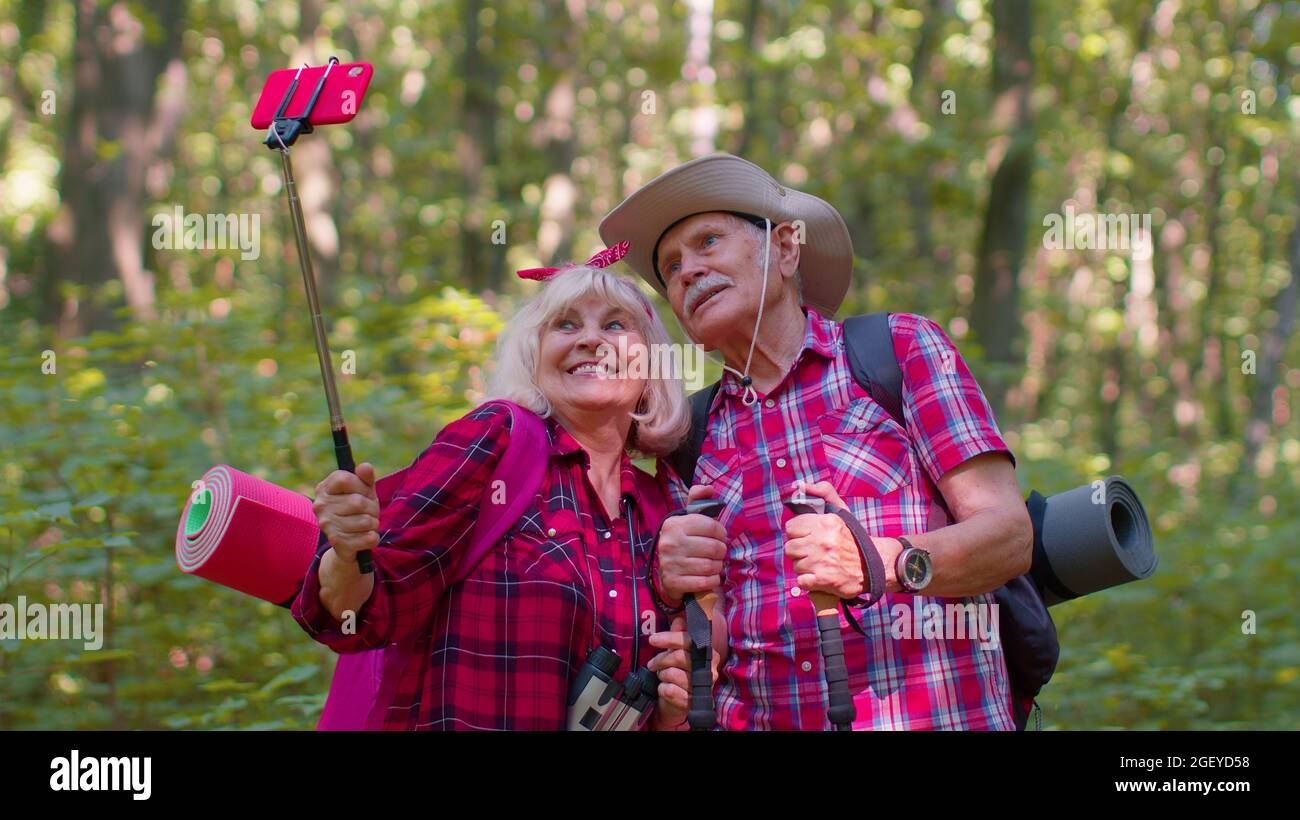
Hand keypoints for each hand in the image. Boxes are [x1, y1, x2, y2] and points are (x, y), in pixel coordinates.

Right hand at [313, 462, 380, 564]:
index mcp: (324, 488)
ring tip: (366, 525)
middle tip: (369, 512)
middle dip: (372, 508)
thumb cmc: (357, 510)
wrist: (348, 542)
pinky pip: (368, 538)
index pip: (344, 479)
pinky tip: (364, 537)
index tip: (363, 492)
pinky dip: (373, 538)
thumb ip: (365, 478)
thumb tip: (366, 467)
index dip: (361, 486)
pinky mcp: (337, 542)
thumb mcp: (363, 491)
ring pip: (365, 521)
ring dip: (373, 523)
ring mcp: (326, 525)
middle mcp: (320, 506)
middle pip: (358, 502)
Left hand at [647, 614, 724, 729]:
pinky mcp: (690, 702)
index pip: (689, 641)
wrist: (679, 702)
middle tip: (653, 663)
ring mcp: (701, 688)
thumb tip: (679, 620)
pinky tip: (666, 688)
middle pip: (679, 657)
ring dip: (662, 675)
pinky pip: (668, 690)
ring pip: (672, 674)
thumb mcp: (678, 653)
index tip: (653, 639)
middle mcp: (709, 671)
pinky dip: (662, 688)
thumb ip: (679, 636)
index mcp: (709, 655)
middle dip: (661, 659)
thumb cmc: (680, 674)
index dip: (669, 638)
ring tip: (663, 676)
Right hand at [656, 484, 727, 603]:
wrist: (668, 574)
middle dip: (721, 552)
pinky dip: (712, 581)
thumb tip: (709, 488)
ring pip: (711, 566)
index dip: (721, 533)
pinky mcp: (673, 582)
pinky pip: (705, 582)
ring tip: (713, 564)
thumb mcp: (689, 519)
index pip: (711, 526)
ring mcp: (670, 564)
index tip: (719, 537)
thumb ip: (698, 500)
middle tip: (717, 553)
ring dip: (717, 567)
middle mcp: (670, 543)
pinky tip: (709, 577)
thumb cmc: (685, 542)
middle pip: (714, 547)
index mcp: (674, 524)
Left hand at [783, 480, 864, 599]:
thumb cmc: (853, 538)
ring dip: (805, 567)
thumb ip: (823, 492)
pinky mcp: (824, 580)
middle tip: (812, 553)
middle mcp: (824, 541)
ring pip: (795, 565)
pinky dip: (808, 582)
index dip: (798, 534)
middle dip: (799, 551)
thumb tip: (799, 485)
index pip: (791, 527)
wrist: (875, 565)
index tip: (807, 537)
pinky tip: (818, 577)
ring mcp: (823, 562)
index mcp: (827, 523)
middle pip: (790, 547)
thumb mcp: (841, 511)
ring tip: (818, 565)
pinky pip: (801, 581)